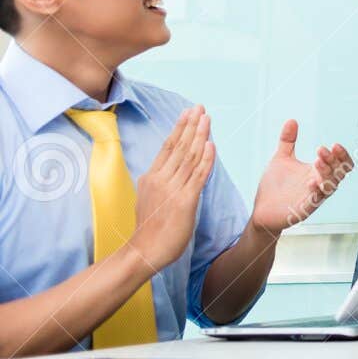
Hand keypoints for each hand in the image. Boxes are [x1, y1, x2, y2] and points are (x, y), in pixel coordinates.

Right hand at [129, 106, 215, 270]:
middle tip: (200, 107)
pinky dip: (206, 159)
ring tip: (207, 118)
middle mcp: (160, 179)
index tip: (188, 113)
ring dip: (200, 135)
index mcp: (151, 177)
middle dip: (190, 124)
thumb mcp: (148, 198)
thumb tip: (165, 171)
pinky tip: (211, 144)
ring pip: (189, 156)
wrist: (145, 251)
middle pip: (178, 146)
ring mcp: (172, 189)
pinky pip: (198, 175)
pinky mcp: (185, 201)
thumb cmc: (149, 228)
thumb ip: (158, 182)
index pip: (168, 147)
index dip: (179, 128)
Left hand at [249, 120, 353, 235]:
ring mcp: (314, 196)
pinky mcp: (305, 208)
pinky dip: (316, 190)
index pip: (341, 164)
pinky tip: (311, 181)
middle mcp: (319, 183)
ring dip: (328, 173)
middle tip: (320, 150)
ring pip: (331, 185)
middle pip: (340, 172)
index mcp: (318, 172)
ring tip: (317, 161)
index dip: (342, 155)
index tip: (334, 144)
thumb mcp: (281, 159)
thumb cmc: (274, 186)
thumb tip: (292, 120)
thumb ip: (288, 140)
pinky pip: (316, 200)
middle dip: (334, 160)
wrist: (261, 209)